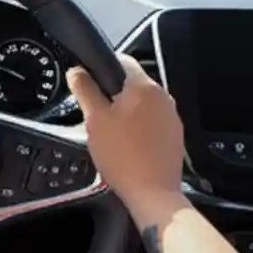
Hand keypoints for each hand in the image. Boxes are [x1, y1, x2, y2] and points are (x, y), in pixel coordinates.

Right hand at [67, 54, 186, 215]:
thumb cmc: (122, 156)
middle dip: (113, 95)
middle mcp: (163, 95)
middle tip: (98, 116)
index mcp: (144, 85)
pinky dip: (140, 127)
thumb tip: (77, 71)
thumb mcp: (95, 120)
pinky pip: (153, 121)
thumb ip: (85, 89)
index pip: (121, 60)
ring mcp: (172, 115)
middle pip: (132, 84)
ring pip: (143, 103)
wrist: (153, 193)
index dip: (101, 69)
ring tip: (113, 135)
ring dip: (127, 112)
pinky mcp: (175, 134)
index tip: (89, 86)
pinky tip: (129, 146)